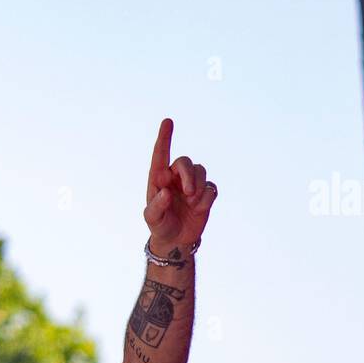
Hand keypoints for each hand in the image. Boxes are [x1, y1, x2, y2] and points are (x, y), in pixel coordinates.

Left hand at [144, 118, 216, 252]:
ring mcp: (191, 184)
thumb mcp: (152, 219)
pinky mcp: (205, 193)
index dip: (164, 137)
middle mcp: (175, 177)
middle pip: (185, 162)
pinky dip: (206, 198)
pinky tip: (198, 209)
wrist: (176, 240)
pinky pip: (211, 187)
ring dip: (197, 186)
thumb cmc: (160, 226)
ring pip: (200, 171)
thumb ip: (156, 205)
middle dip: (188, 174)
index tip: (167, 121)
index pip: (160, 154)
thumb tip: (166, 191)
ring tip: (191, 202)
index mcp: (159, 179)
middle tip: (188, 193)